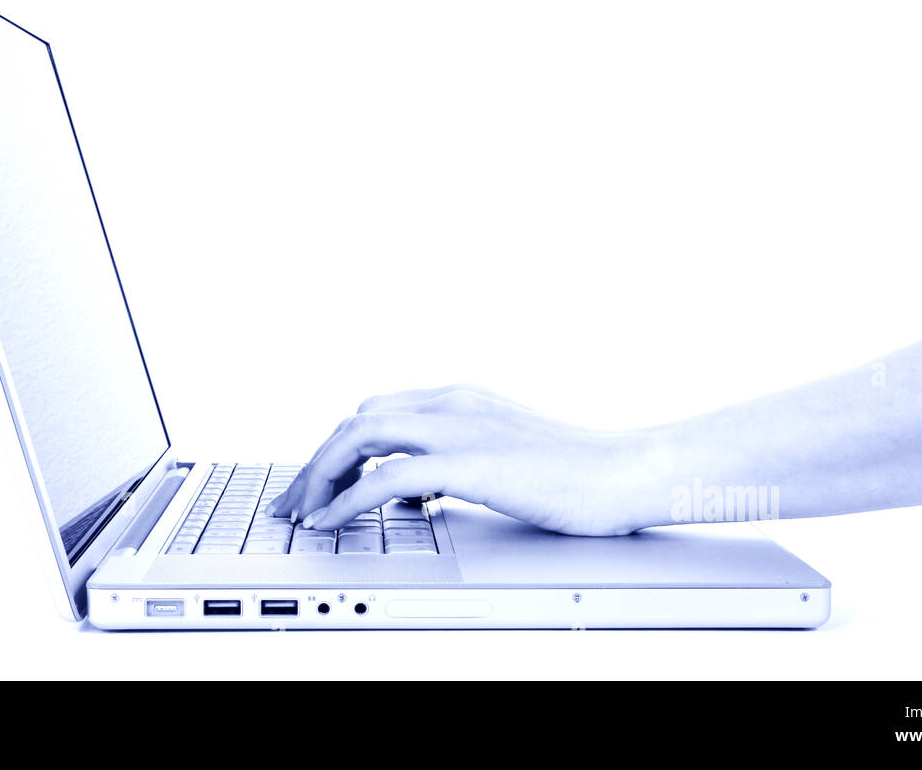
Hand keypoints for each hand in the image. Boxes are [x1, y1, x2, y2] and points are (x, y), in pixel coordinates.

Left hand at [268, 385, 654, 534]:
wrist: (627, 472)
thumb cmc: (577, 471)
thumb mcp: (503, 457)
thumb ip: (457, 463)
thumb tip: (417, 492)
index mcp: (459, 397)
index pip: (375, 413)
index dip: (337, 449)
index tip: (318, 485)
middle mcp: (451, 403)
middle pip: (356, 420)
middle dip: (316, 462)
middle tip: (294, 503)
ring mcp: (459, 428)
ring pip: (359, 436)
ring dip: (320, 475)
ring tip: (304, 513)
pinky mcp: (469, 463)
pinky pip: (385, 478)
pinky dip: (348, 500)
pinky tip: (332, 523)